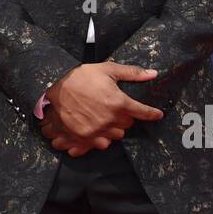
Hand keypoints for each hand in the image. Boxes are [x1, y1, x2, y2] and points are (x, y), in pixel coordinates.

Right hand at [42, 61, 163, 154]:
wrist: (56, 85)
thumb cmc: (82, 76)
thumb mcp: (108, 70)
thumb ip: (132, 73)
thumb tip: (153, 74)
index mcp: (119, 102)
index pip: (143, 112)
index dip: (152, 113)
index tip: (157, 114)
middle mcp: (110, 119)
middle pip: (128, 125)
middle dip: (126, 118)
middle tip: (117, 109)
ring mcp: (97, 129)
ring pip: (117, 135)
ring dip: (115, 128)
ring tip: (106, 118)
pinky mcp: (85, 136)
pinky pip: (101, 144)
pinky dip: (102, 137)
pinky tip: (98, 128)